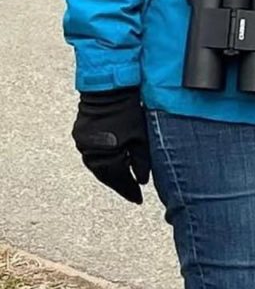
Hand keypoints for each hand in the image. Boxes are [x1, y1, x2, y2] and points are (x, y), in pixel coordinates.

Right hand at [72, 87, 150, 204]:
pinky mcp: (79, 135)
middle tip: (132, 192)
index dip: (129, 191)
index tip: (138, 199)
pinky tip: (113, 162)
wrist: (108, 88)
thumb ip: (141, 162)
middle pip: (106, 176)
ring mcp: (82, 144)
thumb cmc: (127, 111)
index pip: (119, 180)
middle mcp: (90, 153)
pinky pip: (92, 155)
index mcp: (106, 156)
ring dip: (111, 173)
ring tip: (124, 178)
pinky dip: (103, 161)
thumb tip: (141, 181)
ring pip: (98, 166)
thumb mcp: (140, 137)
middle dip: (120, 184)